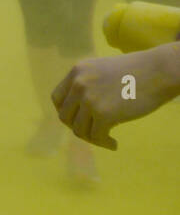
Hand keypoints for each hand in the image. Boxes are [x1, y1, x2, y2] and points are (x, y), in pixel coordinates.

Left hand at [51, 45, 179, 149]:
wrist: (158, 72)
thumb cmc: (136, 71)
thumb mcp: (101, 70)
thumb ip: (87, 85)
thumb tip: (80, 110)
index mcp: (77, 72)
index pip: (57, 98)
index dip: (65, 112)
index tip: (78, 119)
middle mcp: (78, 84)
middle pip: (65, 116)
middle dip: (77, 127)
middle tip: (93, 131)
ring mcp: (89, 99)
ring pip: (79, 129)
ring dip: (92, 138)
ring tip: (106, 139)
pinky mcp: (104, 114)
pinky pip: (96, 136)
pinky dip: (104, 143)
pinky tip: (114, 143)